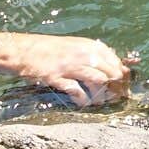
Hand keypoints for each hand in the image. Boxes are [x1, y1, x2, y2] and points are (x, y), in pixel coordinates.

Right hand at [8, 33, 130, 106]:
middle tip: (114, 98)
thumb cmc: (53, 49)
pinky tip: (82, 103)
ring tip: (98, 102)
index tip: (124, 87)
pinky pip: (77, 91)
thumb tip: (118, 67)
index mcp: (90, 45)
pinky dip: (83, 99)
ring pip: (98, 82)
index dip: (122, 76)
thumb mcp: (77, 46)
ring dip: (101, 95)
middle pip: (110, 73)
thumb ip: (96, 55)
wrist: (25, 50)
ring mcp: (70, 65)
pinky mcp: (58, 77)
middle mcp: (83, 54)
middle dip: (115, 88)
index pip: (115, 61)